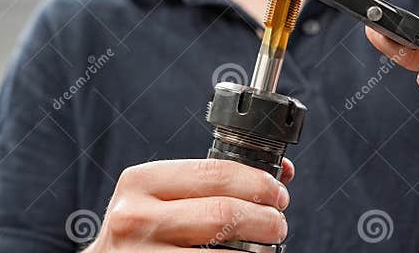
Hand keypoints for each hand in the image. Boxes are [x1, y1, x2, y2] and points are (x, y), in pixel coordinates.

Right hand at [85, 158, 293, 250]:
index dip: (256, 183)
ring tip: (267, 246)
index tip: (278, 192)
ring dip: (258, 250)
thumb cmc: (141, 229)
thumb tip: (282, 174)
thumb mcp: (161, 196)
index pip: (214, 173)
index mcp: (141, 181)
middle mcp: (136, 217)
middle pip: (223, 213)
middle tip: (278, 223)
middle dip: (264, 218)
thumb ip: (210, 181)